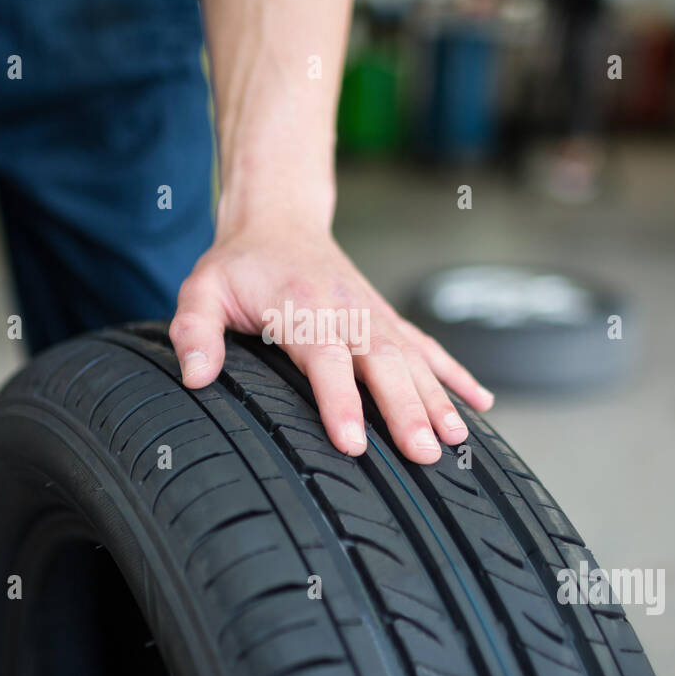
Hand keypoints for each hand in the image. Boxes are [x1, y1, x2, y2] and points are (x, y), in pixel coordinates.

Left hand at [169, 218, 493, 464]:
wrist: (279, 221)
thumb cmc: (239, 266)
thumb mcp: (202, 289)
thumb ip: (194, 330)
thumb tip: (195, 377)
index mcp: (301, 308)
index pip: (325, 360)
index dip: (341, 402)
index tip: (354, 442)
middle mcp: (346, 310)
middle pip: (382, 363)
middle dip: (406, 410)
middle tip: (424, 454)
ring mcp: (373, 314)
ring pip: (413, 359)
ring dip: (437, 399)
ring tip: (456, 441)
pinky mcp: (387, 319)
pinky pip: (428, 348)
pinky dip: (455, 375)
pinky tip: (480, 404)